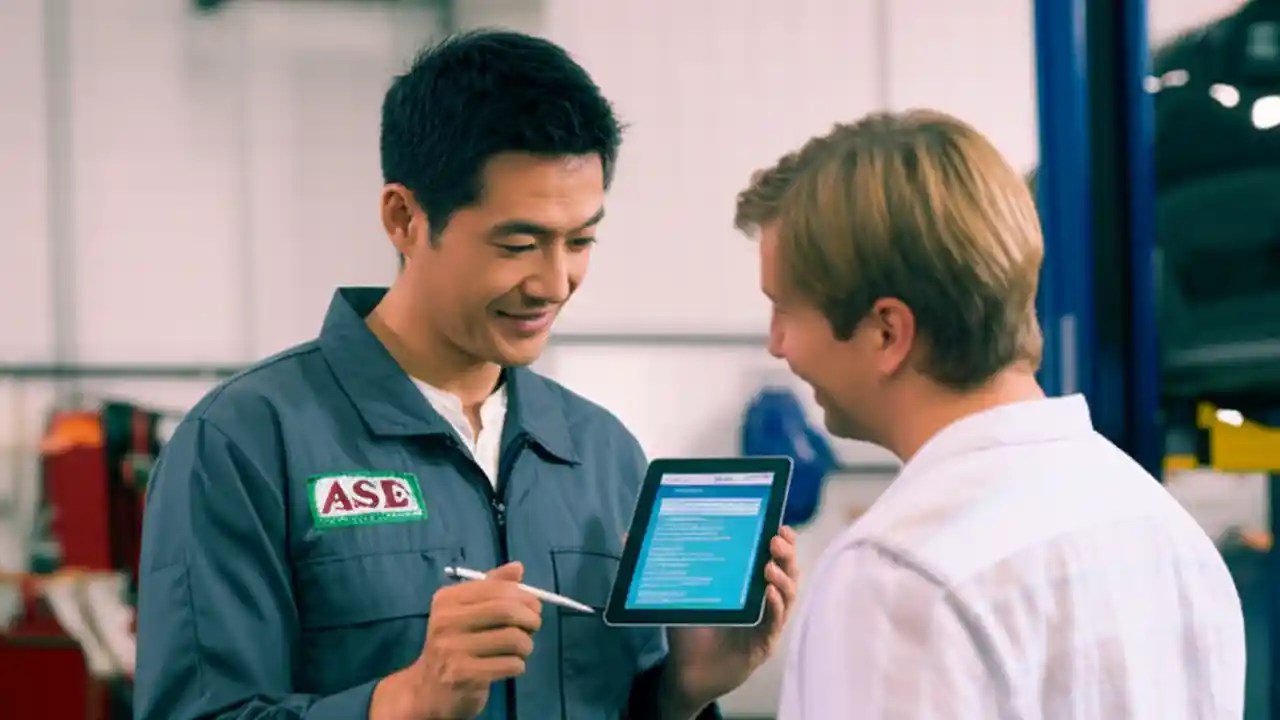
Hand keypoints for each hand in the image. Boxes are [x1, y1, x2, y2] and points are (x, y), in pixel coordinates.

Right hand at [371, 562, 540, 719]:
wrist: (429, 689)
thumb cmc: (454, 644)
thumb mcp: (466, 612)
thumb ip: (491, 588)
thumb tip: (518, 568)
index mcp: (447, 599)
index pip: (497, 589)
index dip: (524, 596)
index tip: (534, 606)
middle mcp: (445, 621)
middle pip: (506, 611)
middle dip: (530, 617)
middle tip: (535, 625)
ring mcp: (452, 649)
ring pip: (512, 639)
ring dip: (526, 645)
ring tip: (521, 649)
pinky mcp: (464, 675)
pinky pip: (510, 664)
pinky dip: (518, 665)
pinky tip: (511, 666)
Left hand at [664, 527, 800, 713]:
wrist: (688, 673)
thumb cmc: (688, 631)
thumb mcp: (676, 593)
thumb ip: (658, 564)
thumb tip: (628, 534)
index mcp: (748, 583)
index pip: (772, 556)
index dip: (780, 540)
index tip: (778, 524)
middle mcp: (762, 599)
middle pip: (786, 571)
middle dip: (785, 553)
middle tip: (775, 540)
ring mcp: (766, 622)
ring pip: (787, 595)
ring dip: (782, 578)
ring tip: (769, 567)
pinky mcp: (763, 643)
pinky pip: (774, 623)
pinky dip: (775, 607)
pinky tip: (770, 594)